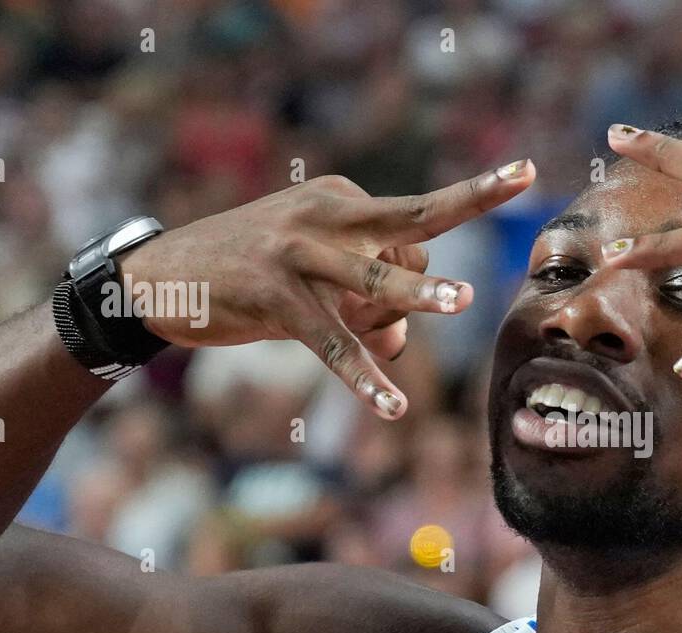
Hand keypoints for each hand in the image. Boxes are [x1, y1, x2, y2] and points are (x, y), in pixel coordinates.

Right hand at [120, 161, 535, 416]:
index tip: (430, 265)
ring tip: (460, 301)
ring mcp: (298, 254)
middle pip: (412, 214)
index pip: (409, 230)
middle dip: (471, 197)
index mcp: (339, 196)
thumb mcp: (311, 272)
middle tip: (523, 177)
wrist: (158, 277)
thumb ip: (363, 297)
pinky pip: (330, 344)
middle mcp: (324, 215)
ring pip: (373, 279)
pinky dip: (360, 375)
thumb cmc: (248, 274)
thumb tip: (400, 342)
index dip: (419, 279)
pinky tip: (391, 406)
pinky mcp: (274, 298)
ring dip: (417, 294)